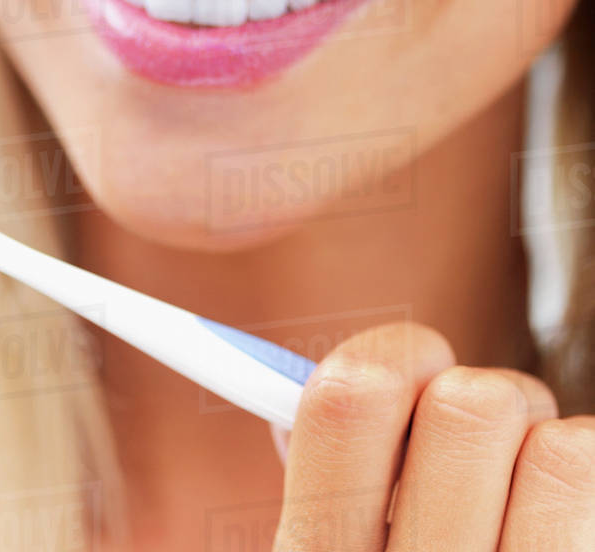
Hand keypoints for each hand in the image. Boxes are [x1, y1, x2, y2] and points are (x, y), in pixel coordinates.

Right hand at [269, 322, 594, 549]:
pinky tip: (558, 522)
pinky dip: (582, 472)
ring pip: (559, 448)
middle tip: (482, 428)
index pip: (348, 401)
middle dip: (483, 395)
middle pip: (469, 407)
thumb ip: (322, 481)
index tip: (416, 358)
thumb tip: (308, 384)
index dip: (390, 352)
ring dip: (548, 440)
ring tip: (527, 480)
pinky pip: (593, 472)